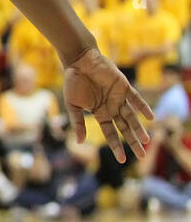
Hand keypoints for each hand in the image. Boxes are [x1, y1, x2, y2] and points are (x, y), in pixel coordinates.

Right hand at [62, 46, 153, 162]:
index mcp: (99, 113)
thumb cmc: (73, 82)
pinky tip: (150, 117)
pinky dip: (143, 107)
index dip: (116, 146)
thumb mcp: (72, 105)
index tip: (122, 159)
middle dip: (133, 141)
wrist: (79, 61)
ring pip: (132, 117)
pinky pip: (136, 99)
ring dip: (139, 128)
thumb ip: (78, 123)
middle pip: (124, 128)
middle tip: (142, 155)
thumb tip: (80, 142)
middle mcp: (111, 108)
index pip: (110, 133)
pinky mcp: (124, 87)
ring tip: (146, 140)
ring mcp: (119, 98)